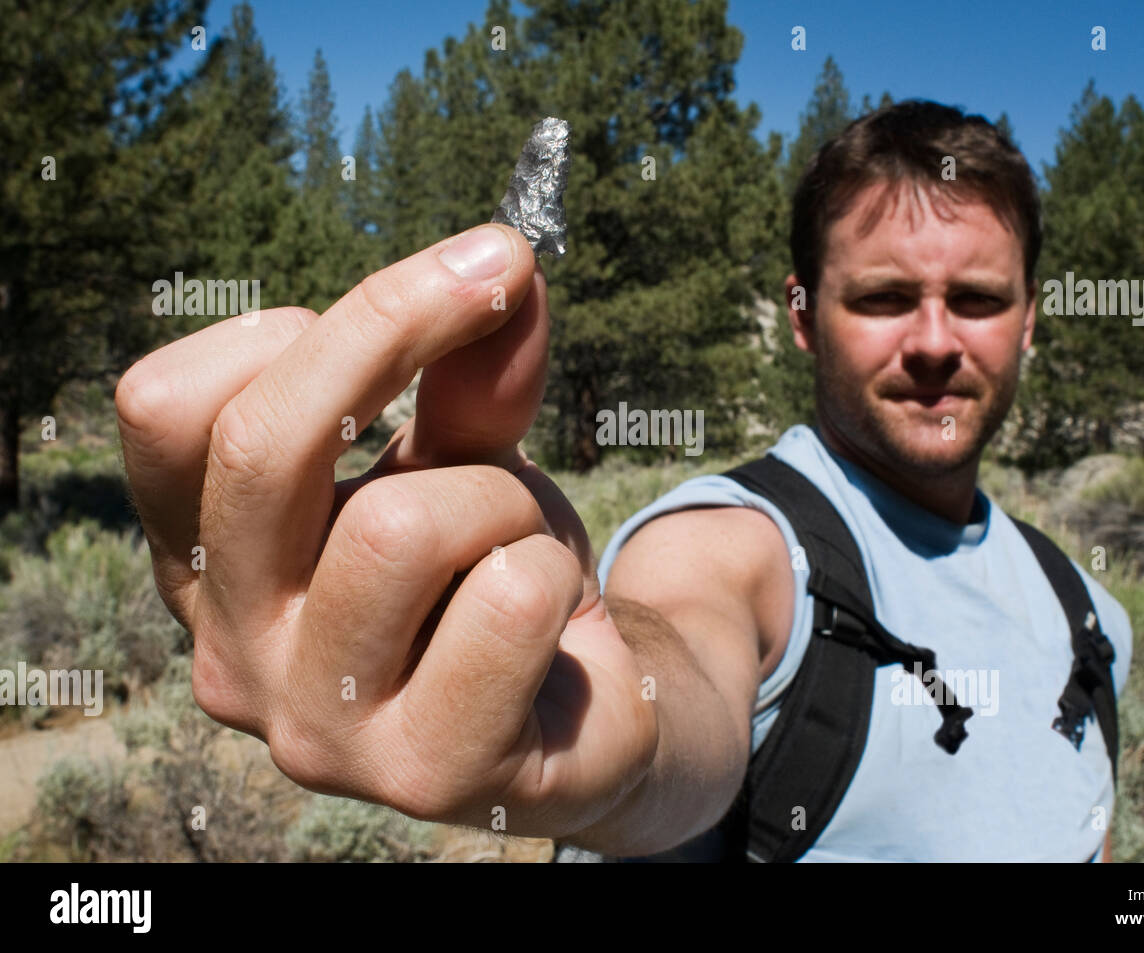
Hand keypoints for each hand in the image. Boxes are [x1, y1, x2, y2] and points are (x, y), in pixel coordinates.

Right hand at [116, 224, 656, 838]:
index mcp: (206, 560)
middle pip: (257, 446)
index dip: (305, 322)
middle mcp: (231, 651)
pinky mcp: (424, 775)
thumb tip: (500, 261)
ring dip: (500, 503)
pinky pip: (506, 602)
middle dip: (394, 329)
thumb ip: (469, 369)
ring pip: (400, 527)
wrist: (583, 710)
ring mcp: (318, 730)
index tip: (432, 294)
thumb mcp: (468, 453)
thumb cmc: (491, 574)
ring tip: (514, 551)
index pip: (169, 407)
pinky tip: (547, 630)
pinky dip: (553, 577)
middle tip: (497, 280)